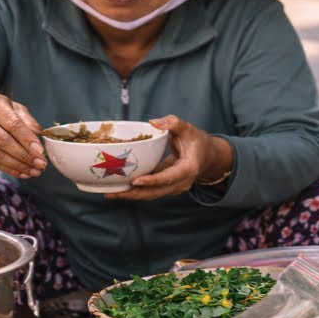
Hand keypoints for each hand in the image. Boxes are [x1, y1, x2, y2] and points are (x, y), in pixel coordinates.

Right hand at [0, 94, 45, 177]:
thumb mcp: (13, 107)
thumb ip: (27, 121)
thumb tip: (39, 137)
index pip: (12, 124)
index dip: (27, 139)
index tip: (40, 151)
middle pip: (2, 141)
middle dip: (24, 155)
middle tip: (41, 164)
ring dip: (17, 166)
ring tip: (34, 171)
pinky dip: (7, 169)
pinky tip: (22, 172)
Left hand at [105, 115, 227, 200]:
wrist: (208, 156)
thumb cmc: (197, 141)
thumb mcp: (188, 129)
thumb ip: (173, 123)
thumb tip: (154, 122)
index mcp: (189, 168)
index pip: (169, 177)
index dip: (152, 181)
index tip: (136, 181)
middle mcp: (182, 182)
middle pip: (156, 192)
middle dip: (134, 194)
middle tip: (113, 193)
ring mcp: (175, 187)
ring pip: (152, 195)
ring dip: (131, 195)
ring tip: (110, 194)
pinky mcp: (167, 188)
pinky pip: (151, 192)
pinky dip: (136, 191)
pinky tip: (119, 189)